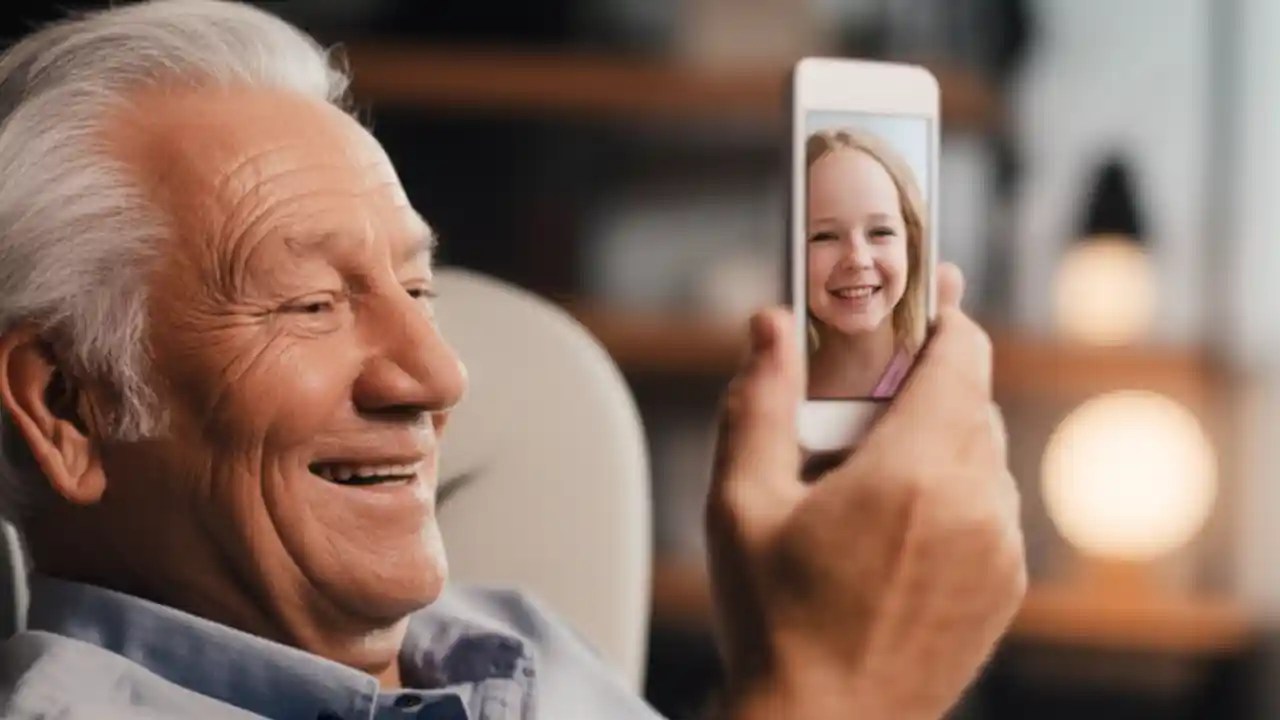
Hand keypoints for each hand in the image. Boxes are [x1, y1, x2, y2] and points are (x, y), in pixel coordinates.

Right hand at [706, 264, 1025, 719]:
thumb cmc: (777, 624)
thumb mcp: (741, 504)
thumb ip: (757, 402)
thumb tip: (769, 325)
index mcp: (914, 473)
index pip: (961, 354)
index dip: (944, 313)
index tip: (930, 291)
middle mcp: (977, 505)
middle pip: (970, 400)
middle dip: (920, 385)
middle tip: (857, 404)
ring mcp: (999, 550)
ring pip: (984, 454)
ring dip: (937, 441)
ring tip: (866, 480)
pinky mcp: (1003, 587)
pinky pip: (992, 507)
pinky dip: (954, 494)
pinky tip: (893, 528)